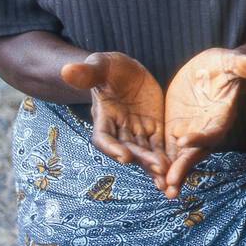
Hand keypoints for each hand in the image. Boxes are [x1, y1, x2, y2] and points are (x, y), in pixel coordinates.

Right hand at [60, 52, 168, 185]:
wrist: (125, 72)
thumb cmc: (108, 68)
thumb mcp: (100, 65)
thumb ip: (87, 72)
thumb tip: (67, 70)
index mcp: (103, 117)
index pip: (104, 138)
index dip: (112, 149)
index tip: (124, 157)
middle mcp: (119, 130)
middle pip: (129, 150)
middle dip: (143, 161)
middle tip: (159, 169)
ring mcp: (137, 132)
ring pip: (146, 153)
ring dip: (157, 167)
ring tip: (170, 180)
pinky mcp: (154, 129)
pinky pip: (161, 146)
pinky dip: (169, 158)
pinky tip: (179, 169)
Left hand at [161, 48, 245, 198]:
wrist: (210, 72)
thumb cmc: (222, 66)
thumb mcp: (228, 61)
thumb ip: (238, 65)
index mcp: (221, 116)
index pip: (211, 130)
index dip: (199, 137)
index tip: (182, 140)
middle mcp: (206, 131)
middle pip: (195, 152)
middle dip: (183, 167)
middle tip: (171, 184)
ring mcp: (191, 133)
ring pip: (181, 157)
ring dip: (172, 174)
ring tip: (163, 191)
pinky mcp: (176, 132)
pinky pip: (168, 150)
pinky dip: (162, 164)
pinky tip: (151, 177)